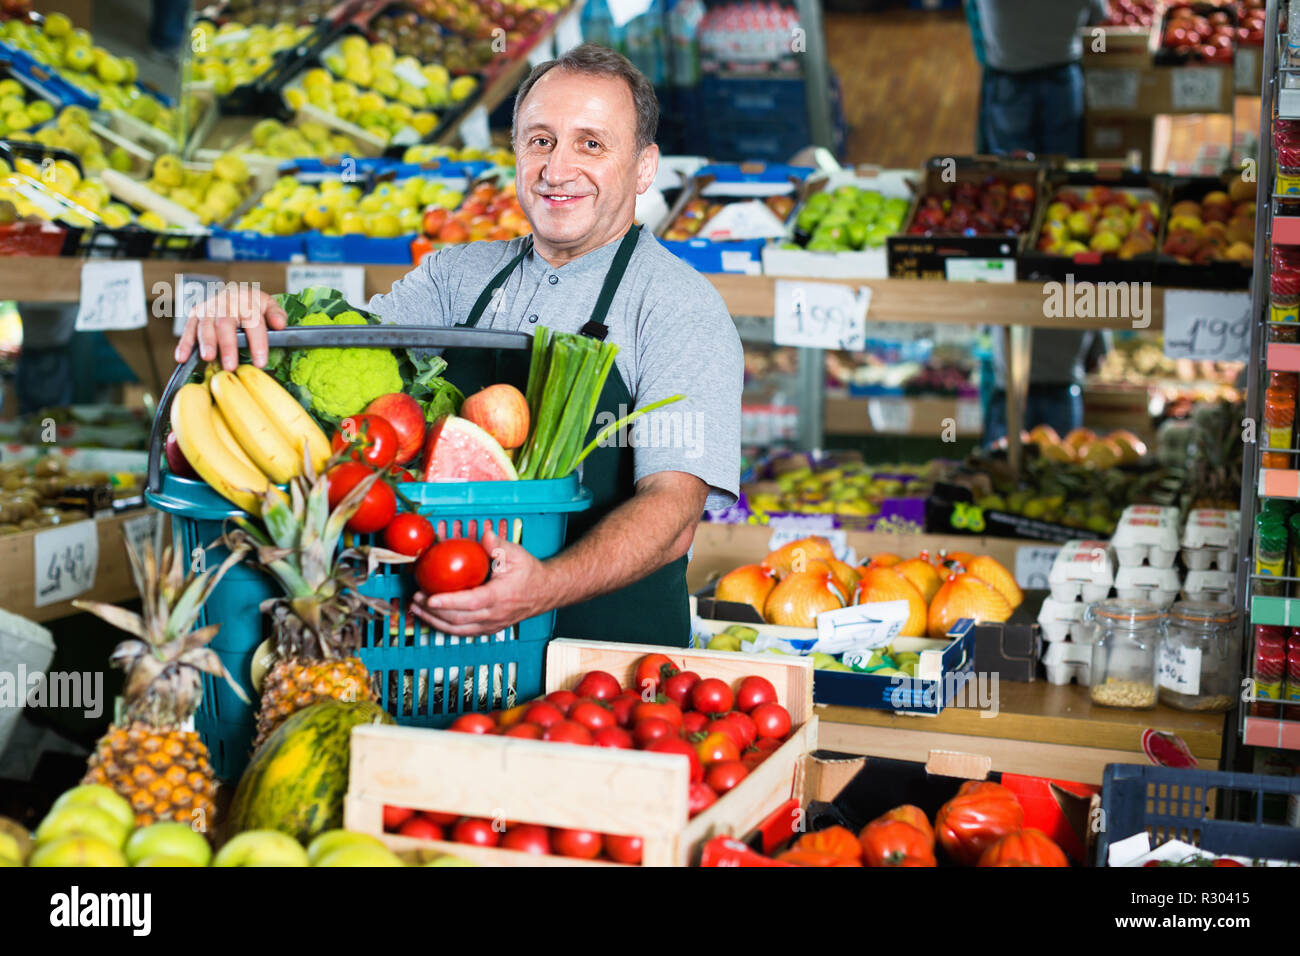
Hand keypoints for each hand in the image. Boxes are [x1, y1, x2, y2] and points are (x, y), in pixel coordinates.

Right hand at [174, 284, 286, 370]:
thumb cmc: (253, 306)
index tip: (260, 362)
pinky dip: (184, 344)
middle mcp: (225, 303)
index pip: (253, 322)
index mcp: (246, 301)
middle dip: (228, 345)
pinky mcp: (195, 315)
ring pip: (205, 325)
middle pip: (225, 324)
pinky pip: (188, 330)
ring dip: (206, 343)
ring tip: (208, 358)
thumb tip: (280, 325)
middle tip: (230, 365)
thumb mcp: (268, 306)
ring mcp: (208, 308)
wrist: (235, 294)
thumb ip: (276, 314)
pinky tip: (182, 358)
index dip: (257, 343)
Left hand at [409, 525, 554, 636]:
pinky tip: (431, 618)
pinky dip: (445, 626)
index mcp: (501, 596)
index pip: (472, 602)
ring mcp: (492, 625)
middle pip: (459, 619)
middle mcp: (495, 615)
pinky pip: (463, 632)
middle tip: (416, 598)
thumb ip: (499, 545)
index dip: (449, 602)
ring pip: (459, 629)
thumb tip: (485, 534)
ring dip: (435, 621)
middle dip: (434, 611)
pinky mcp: (488, 629)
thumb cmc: (529, 572)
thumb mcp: (516, 554)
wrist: (545, 592)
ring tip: (417, 609)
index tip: (430, 598)